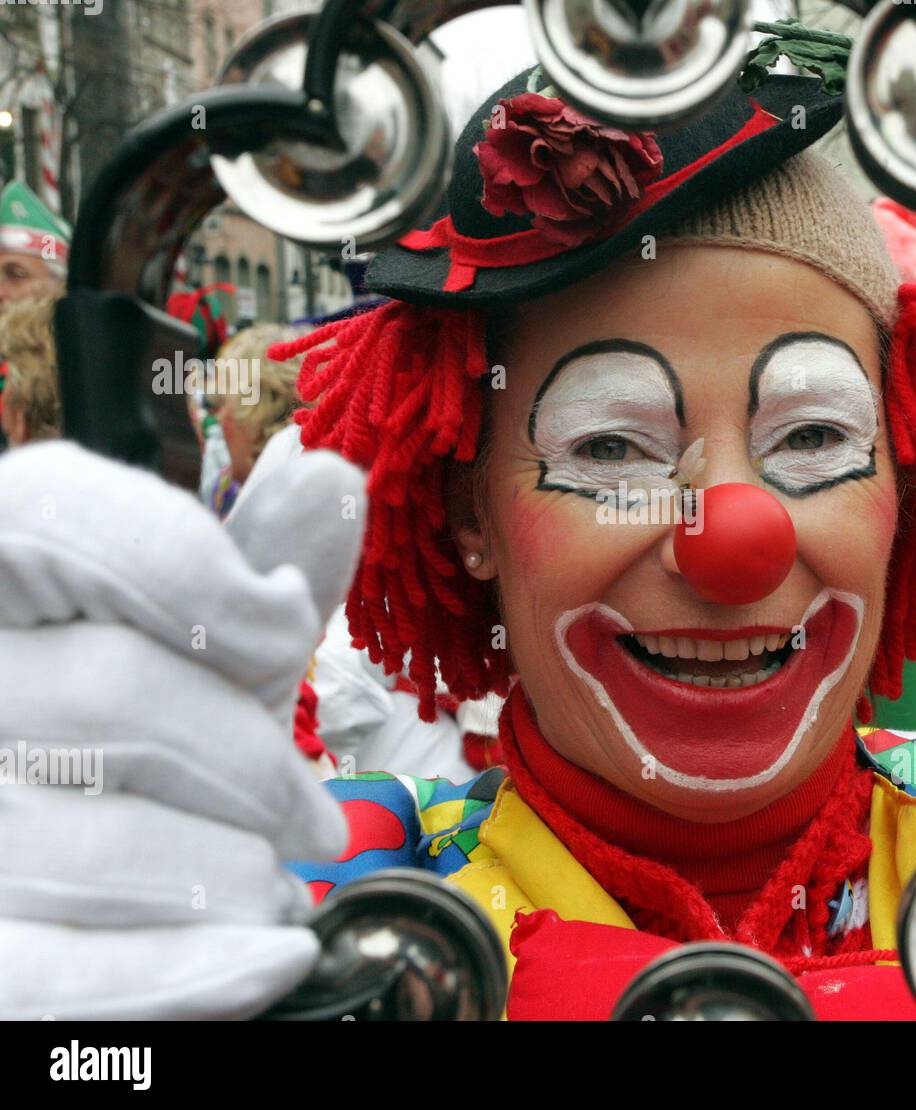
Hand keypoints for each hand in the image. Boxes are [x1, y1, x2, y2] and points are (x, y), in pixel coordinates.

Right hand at [0, 435, 365, 1017]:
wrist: (85, 882)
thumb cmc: (141, 745)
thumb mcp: (196, 650)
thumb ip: (253, 568)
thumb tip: (327, 476)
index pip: (46, 513)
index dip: (188, 569)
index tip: (286, 622)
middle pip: (110, 694)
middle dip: (253, 762)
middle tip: (314, 816)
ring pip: (96, 840)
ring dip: (234, 869)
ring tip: (278, 885)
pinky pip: (50, 976)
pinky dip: (184, 971)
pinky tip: (272, 956)